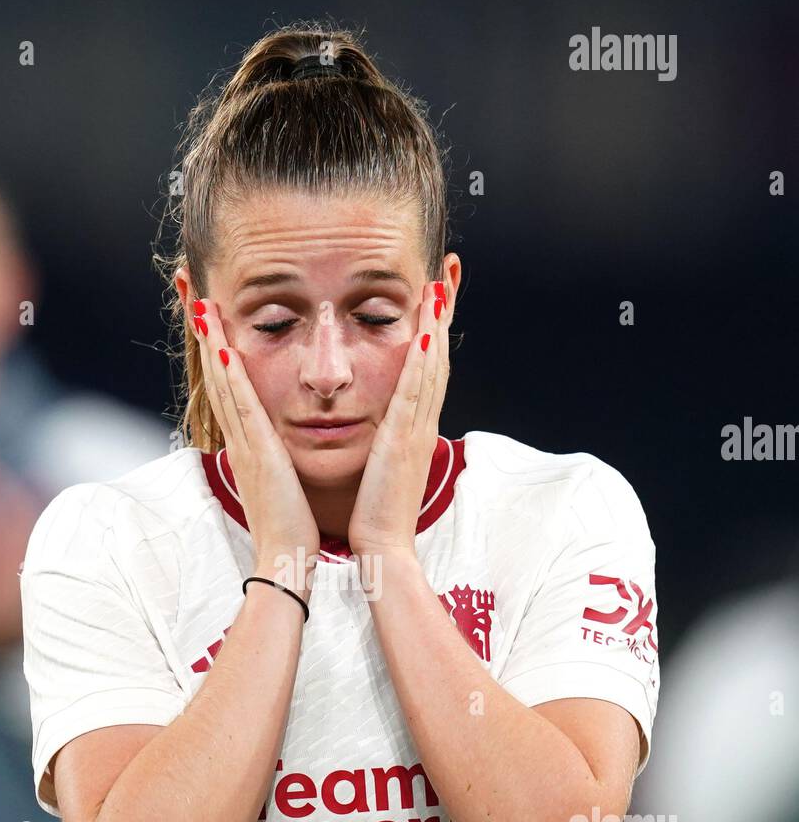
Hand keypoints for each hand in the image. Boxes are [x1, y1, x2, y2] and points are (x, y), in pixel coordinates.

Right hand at [191, 297, 320, 598]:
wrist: (289, 561)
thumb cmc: (295, 527)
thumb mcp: (285, 481)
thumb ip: (281, 457)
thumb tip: (282, 445)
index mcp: (251, 441)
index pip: (230, 383)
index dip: (218, 345)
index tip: (211, 310)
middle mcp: (242, 437)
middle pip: (217, 373)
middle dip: (206, 331)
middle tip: (192, 289)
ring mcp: (245, 445)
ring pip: (223, 383)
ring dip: (211, 341)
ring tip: (201, 302)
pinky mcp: (257, 455)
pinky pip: (240, 408)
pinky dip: (229, 377)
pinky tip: (223, 348)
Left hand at [347, 279, 451, 559]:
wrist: (383, 550)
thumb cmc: (374, 516)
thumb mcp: (380, 469)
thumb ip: (382, 444)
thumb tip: (380, 429)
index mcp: (412, 429)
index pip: (427, 368)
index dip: (433, 330)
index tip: (435, 294)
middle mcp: (421, 423)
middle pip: (438, 356)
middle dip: (443, 312)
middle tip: (447, 272)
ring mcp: (417, 431)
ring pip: (432, 366)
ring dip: (437, 324)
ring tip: (439, 284)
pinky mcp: (405, 441)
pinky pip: (417, 393)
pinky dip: (424, 361)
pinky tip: (426, 332)